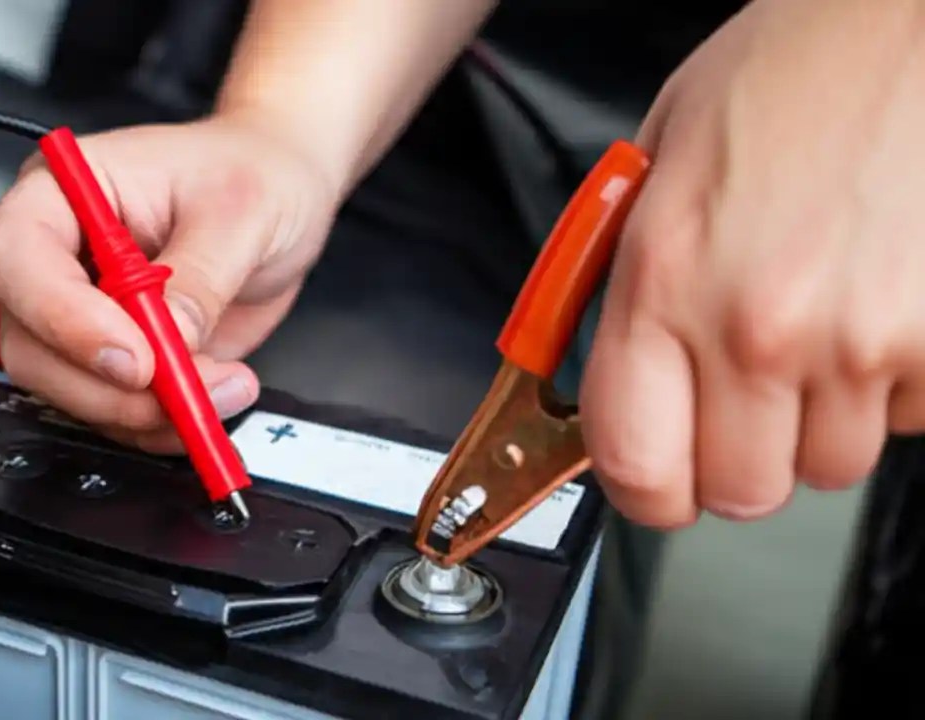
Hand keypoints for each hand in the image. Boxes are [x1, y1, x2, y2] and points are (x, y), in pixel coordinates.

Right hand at [0, 115, 338, 452]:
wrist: (286, 193)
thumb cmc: (253, 171)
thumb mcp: (239, 211)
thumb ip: (199, 278)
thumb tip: (171, 340)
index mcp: (66, 190)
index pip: (16, 256)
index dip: (62, 317)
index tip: (133, 356)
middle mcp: (60, 254)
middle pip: (29, 341)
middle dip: (104, 384)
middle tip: (178, 390)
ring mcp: (83, 312)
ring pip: (66, 388)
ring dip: (141, 411)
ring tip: (221, 388)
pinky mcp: (117, 355)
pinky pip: (113, 409)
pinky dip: (160, 424)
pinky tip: (212, 399)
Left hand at [581, 0, 924, 526]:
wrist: (905, 20)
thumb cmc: (789, 73)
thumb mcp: (658, 170)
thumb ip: (626, 291)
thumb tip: (605, 386)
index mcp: (664, 279)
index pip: (634, 466)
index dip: (646, 492)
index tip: (658, 482)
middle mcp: (757, 324)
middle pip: (739, 494)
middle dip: (739, 457)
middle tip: (747, 395)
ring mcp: (861, 339)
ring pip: (830, 466)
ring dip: (821, 418)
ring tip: (823, 321)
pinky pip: (911, 420)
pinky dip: (896, 385)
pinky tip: (882, 305)